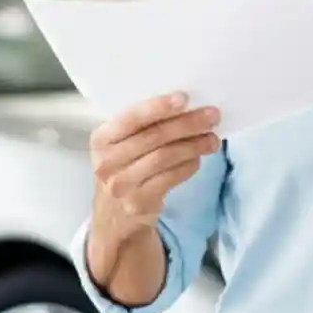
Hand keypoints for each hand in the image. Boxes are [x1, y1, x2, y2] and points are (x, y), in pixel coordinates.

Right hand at [89, 92, 220, 233]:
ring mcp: (121, 185)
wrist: (115, 214)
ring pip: (165, 157)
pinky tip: (198, 158)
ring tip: (212, 139)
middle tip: (212, 116)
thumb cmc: (124, 168)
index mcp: (101, 139)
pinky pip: (170, 178)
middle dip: (186, 124)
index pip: (131, 118)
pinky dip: (188, 166)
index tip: (184, 98)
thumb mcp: (121, 145)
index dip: (158, 107)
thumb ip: (142, 127)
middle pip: (153, 137)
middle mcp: (106, 162)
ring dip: (193, 145)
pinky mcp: (138, 203)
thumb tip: (186, 106)